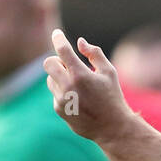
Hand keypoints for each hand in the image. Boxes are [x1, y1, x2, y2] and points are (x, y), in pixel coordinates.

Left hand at [42, 29, 134, 143]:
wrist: (111, 127)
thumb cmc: (112, 97)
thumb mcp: (109, 72)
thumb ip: (94, 53)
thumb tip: (79, 42)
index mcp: (81, 75)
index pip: (62, 50)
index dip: (58, 38)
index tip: (57, 33)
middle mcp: (68, 87)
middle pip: (48, 63)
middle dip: (56, 60)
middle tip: (67, 64)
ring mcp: (62, 100)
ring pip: (50, 79)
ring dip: (59, 77)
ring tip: (76, 84)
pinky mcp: (59, 110)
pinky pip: (55, 93)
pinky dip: (63, 91)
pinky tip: (78, 99)